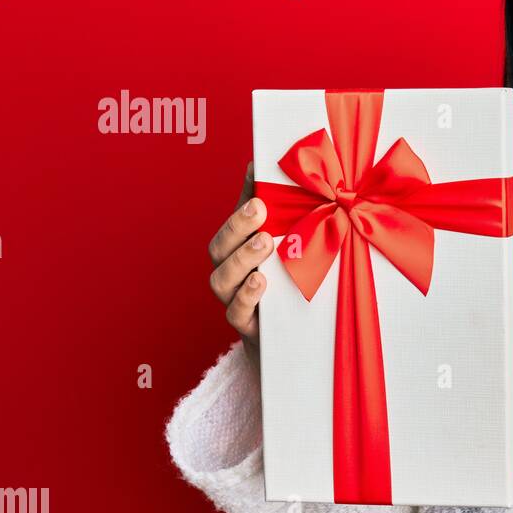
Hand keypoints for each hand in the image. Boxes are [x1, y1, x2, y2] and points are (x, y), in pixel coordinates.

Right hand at [207, 160, 272, 373]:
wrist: (293, 342)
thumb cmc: (289, 287)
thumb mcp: (292, 250)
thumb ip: (285, 215)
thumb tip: (274, 170)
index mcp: (239, 250)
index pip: (234, 219)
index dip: (243, 195)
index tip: (255, 173)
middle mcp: (230, 272)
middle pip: (220, 246)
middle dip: (237, 225)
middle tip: (259, 209)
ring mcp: (235, 300)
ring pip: (222, 278)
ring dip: (242, 258)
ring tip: (264, 243)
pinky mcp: (247, 329)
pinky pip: (237, 313)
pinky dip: (246, 296)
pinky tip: (259, 282)